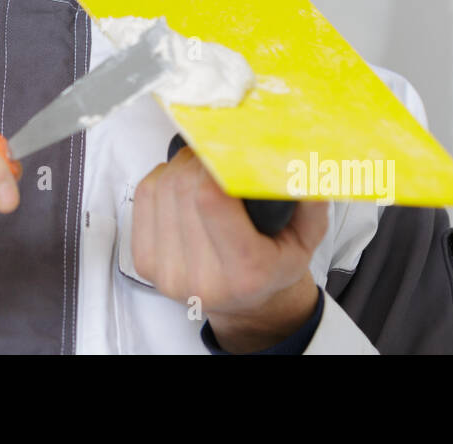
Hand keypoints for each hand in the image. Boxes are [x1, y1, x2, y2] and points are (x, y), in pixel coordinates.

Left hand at [130, 145, 328, 350]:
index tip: (228, 149)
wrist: (245, 303)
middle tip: (217, 151)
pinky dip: (162, 178)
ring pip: (160, 188)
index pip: (211, 199)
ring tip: (203, 167)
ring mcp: (168, 273)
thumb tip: (297, 157)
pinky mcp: (145, 263)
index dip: (214, 164)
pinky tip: (182, 183)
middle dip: (199, 159)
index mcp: (246, 272)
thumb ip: (308, 197)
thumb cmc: (274, 264)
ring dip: (180, 166)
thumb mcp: (308, 236)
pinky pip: (143, 197)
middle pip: (182, 188)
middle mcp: (202, 279)